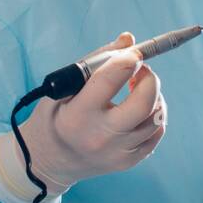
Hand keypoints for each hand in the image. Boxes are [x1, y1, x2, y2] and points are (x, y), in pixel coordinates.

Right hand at [17, 33, 165, 194]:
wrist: (46, 162)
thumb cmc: (53, 117)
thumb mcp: (63, 87)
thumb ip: (96, 61)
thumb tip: (128, 40)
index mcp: (78, 114)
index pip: (110, 79)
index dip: (128, 59)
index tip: (134, 53)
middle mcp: (100, 136)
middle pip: (143, 104)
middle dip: (149, 78)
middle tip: (140, 70)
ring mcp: (117, 152)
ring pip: (155, 118)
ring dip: (154, 96)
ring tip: (138, 89)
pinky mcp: (127, 162)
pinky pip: (156, 134)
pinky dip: (154, 115)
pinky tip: (140, 109)